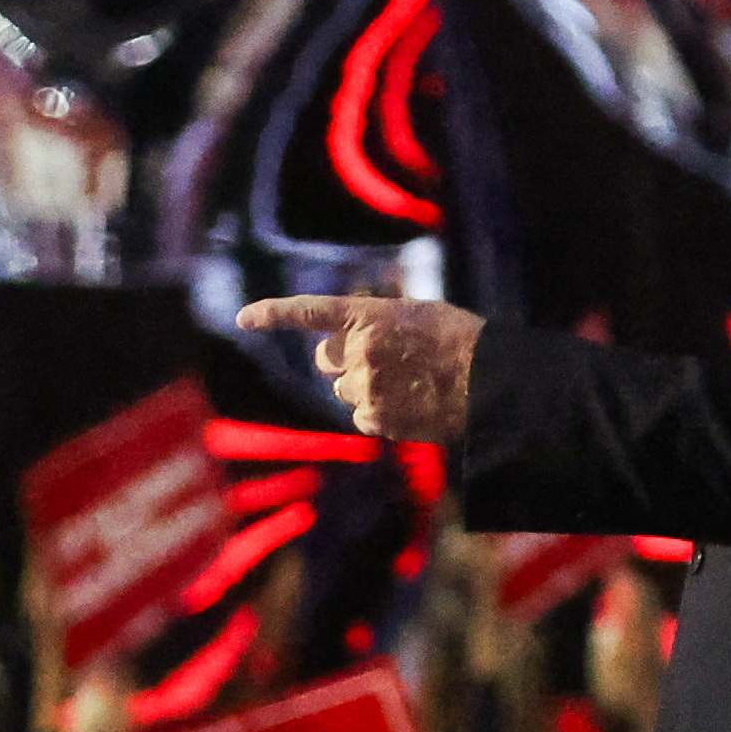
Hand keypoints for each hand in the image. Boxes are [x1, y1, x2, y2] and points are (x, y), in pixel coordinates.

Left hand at [235, 295, 485, 441]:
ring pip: (343, 393)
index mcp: (369, 316)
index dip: (273, 315)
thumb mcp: (417, 315)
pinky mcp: (375, 418)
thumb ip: (377, 324)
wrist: (488, 381)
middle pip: (325, 361)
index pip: (310, 313)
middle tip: (376, 365)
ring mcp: (365, 386)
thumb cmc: (461, 341)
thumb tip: (350, 343)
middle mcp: (359, 349)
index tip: (242, 318)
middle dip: (342, 364)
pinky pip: (361, 417)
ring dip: (363, 390)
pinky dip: (378, 415)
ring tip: (406, 387)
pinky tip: (409, 406)